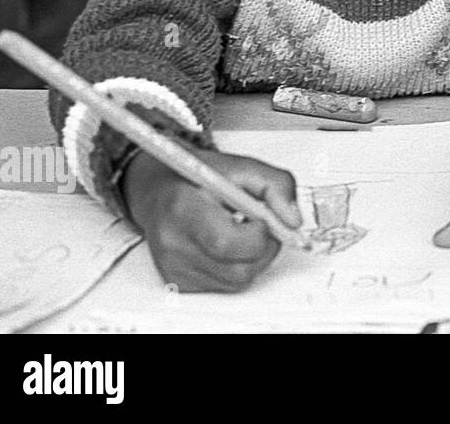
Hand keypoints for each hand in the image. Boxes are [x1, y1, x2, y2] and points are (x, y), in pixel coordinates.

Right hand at [123, 147, 302, 292]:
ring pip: (237, 281)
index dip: (259, 234)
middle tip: (260, 226)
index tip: (264, 218)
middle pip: (238, 270)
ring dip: (253, 259)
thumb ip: (275, 185)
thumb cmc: (195, 177)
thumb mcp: (240, 165)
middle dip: (263, 248)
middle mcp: (173, 244)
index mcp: (183, 209)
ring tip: (243, 232)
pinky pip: (224, 285)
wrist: (156, 189)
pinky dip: (236, 267)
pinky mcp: (178, 282)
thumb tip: (293, 220)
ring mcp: (174, 268)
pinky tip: (226, 245)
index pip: (228, 243)